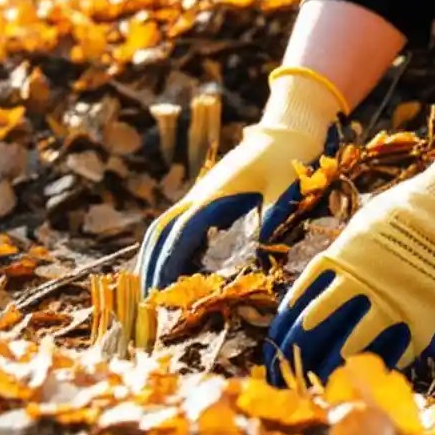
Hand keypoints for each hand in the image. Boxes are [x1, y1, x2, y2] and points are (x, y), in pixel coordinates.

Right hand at [138, 124, 327, 290]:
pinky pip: (178, 224)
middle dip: (152, 264)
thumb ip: (272, 217)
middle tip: (147, 301)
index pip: (182, 234)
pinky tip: (174, 269)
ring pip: (165, 226)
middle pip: (162, 232)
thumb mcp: (285, 190)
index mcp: (215, 195)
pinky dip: (169, 247)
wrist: (285, 133)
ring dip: (155, 256)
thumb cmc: (288, 161)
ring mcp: (200, 195)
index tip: (159, 291)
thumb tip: (259, 251)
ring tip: (152, 289)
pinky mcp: (206, 197)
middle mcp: (200, 195)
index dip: (168, 264)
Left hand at [264, 112, 434, 383]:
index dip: (288, 322)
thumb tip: (331, 269)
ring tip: (322, 381)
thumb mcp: (368, 223)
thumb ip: (349, 249)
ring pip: (352, 343)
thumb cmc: (416, 206)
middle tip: (289, 369)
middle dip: (299, 351)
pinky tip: (369, 374)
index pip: (303, 296)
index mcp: (344, 257)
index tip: (278, 339)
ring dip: (333, 365)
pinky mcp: (423, 317)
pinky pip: (396, 350)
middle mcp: (361, 282)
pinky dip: (380, 363)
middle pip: (318, 325)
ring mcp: (392, 301)